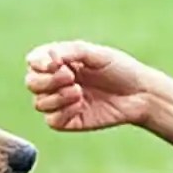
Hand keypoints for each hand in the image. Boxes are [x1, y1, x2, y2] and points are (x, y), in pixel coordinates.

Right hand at [24, 40, 152, 131]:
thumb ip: (69, 51)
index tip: (55, 63)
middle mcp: (57, 82)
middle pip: (31, 83)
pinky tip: (80, 105)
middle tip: (71, 76)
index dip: (38, 63)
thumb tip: (46, 59)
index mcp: (61, 62)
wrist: (141, 94)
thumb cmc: (121, 69)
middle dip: (47, 80)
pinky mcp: (70, 121)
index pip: (34, 62)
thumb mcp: (96, 54)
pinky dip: (63, 112)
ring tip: (79, 92)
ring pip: (39, 103)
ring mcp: (63, 102)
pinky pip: (52, 121)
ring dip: (57, 96)